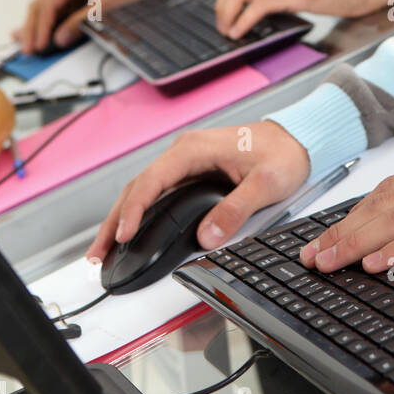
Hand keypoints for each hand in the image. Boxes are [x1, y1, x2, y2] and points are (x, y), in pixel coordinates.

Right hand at [14, 0, 148, 54]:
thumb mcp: (107, 7)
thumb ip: (81, 22)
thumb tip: (58, 39)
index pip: (49, 3)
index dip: (42, 26)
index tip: (39, 45)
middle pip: (40, 5)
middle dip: (32, 29)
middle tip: (28, 51)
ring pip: (43, 9)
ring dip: (35, 28)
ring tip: (28, 48)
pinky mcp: (73, 0)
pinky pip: (54, 14)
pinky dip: (45, 27)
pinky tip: (37, 39)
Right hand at [87, 121, 309, 260]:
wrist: (296, 139)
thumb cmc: (283, 153)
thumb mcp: (266, 183)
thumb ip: (236, 208)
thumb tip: (208, 236)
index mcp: (195, 149)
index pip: (153, 180)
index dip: (135, 209)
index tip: (124, 235)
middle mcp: (183, 152)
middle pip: (137, 187)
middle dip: (115, 221)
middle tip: (97, 255)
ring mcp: (184, 162)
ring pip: (142, 191)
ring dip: (120, 219)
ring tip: (102, 251)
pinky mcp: (189, 173)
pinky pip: (156, 194)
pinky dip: (137, 213)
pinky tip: (129, 233)